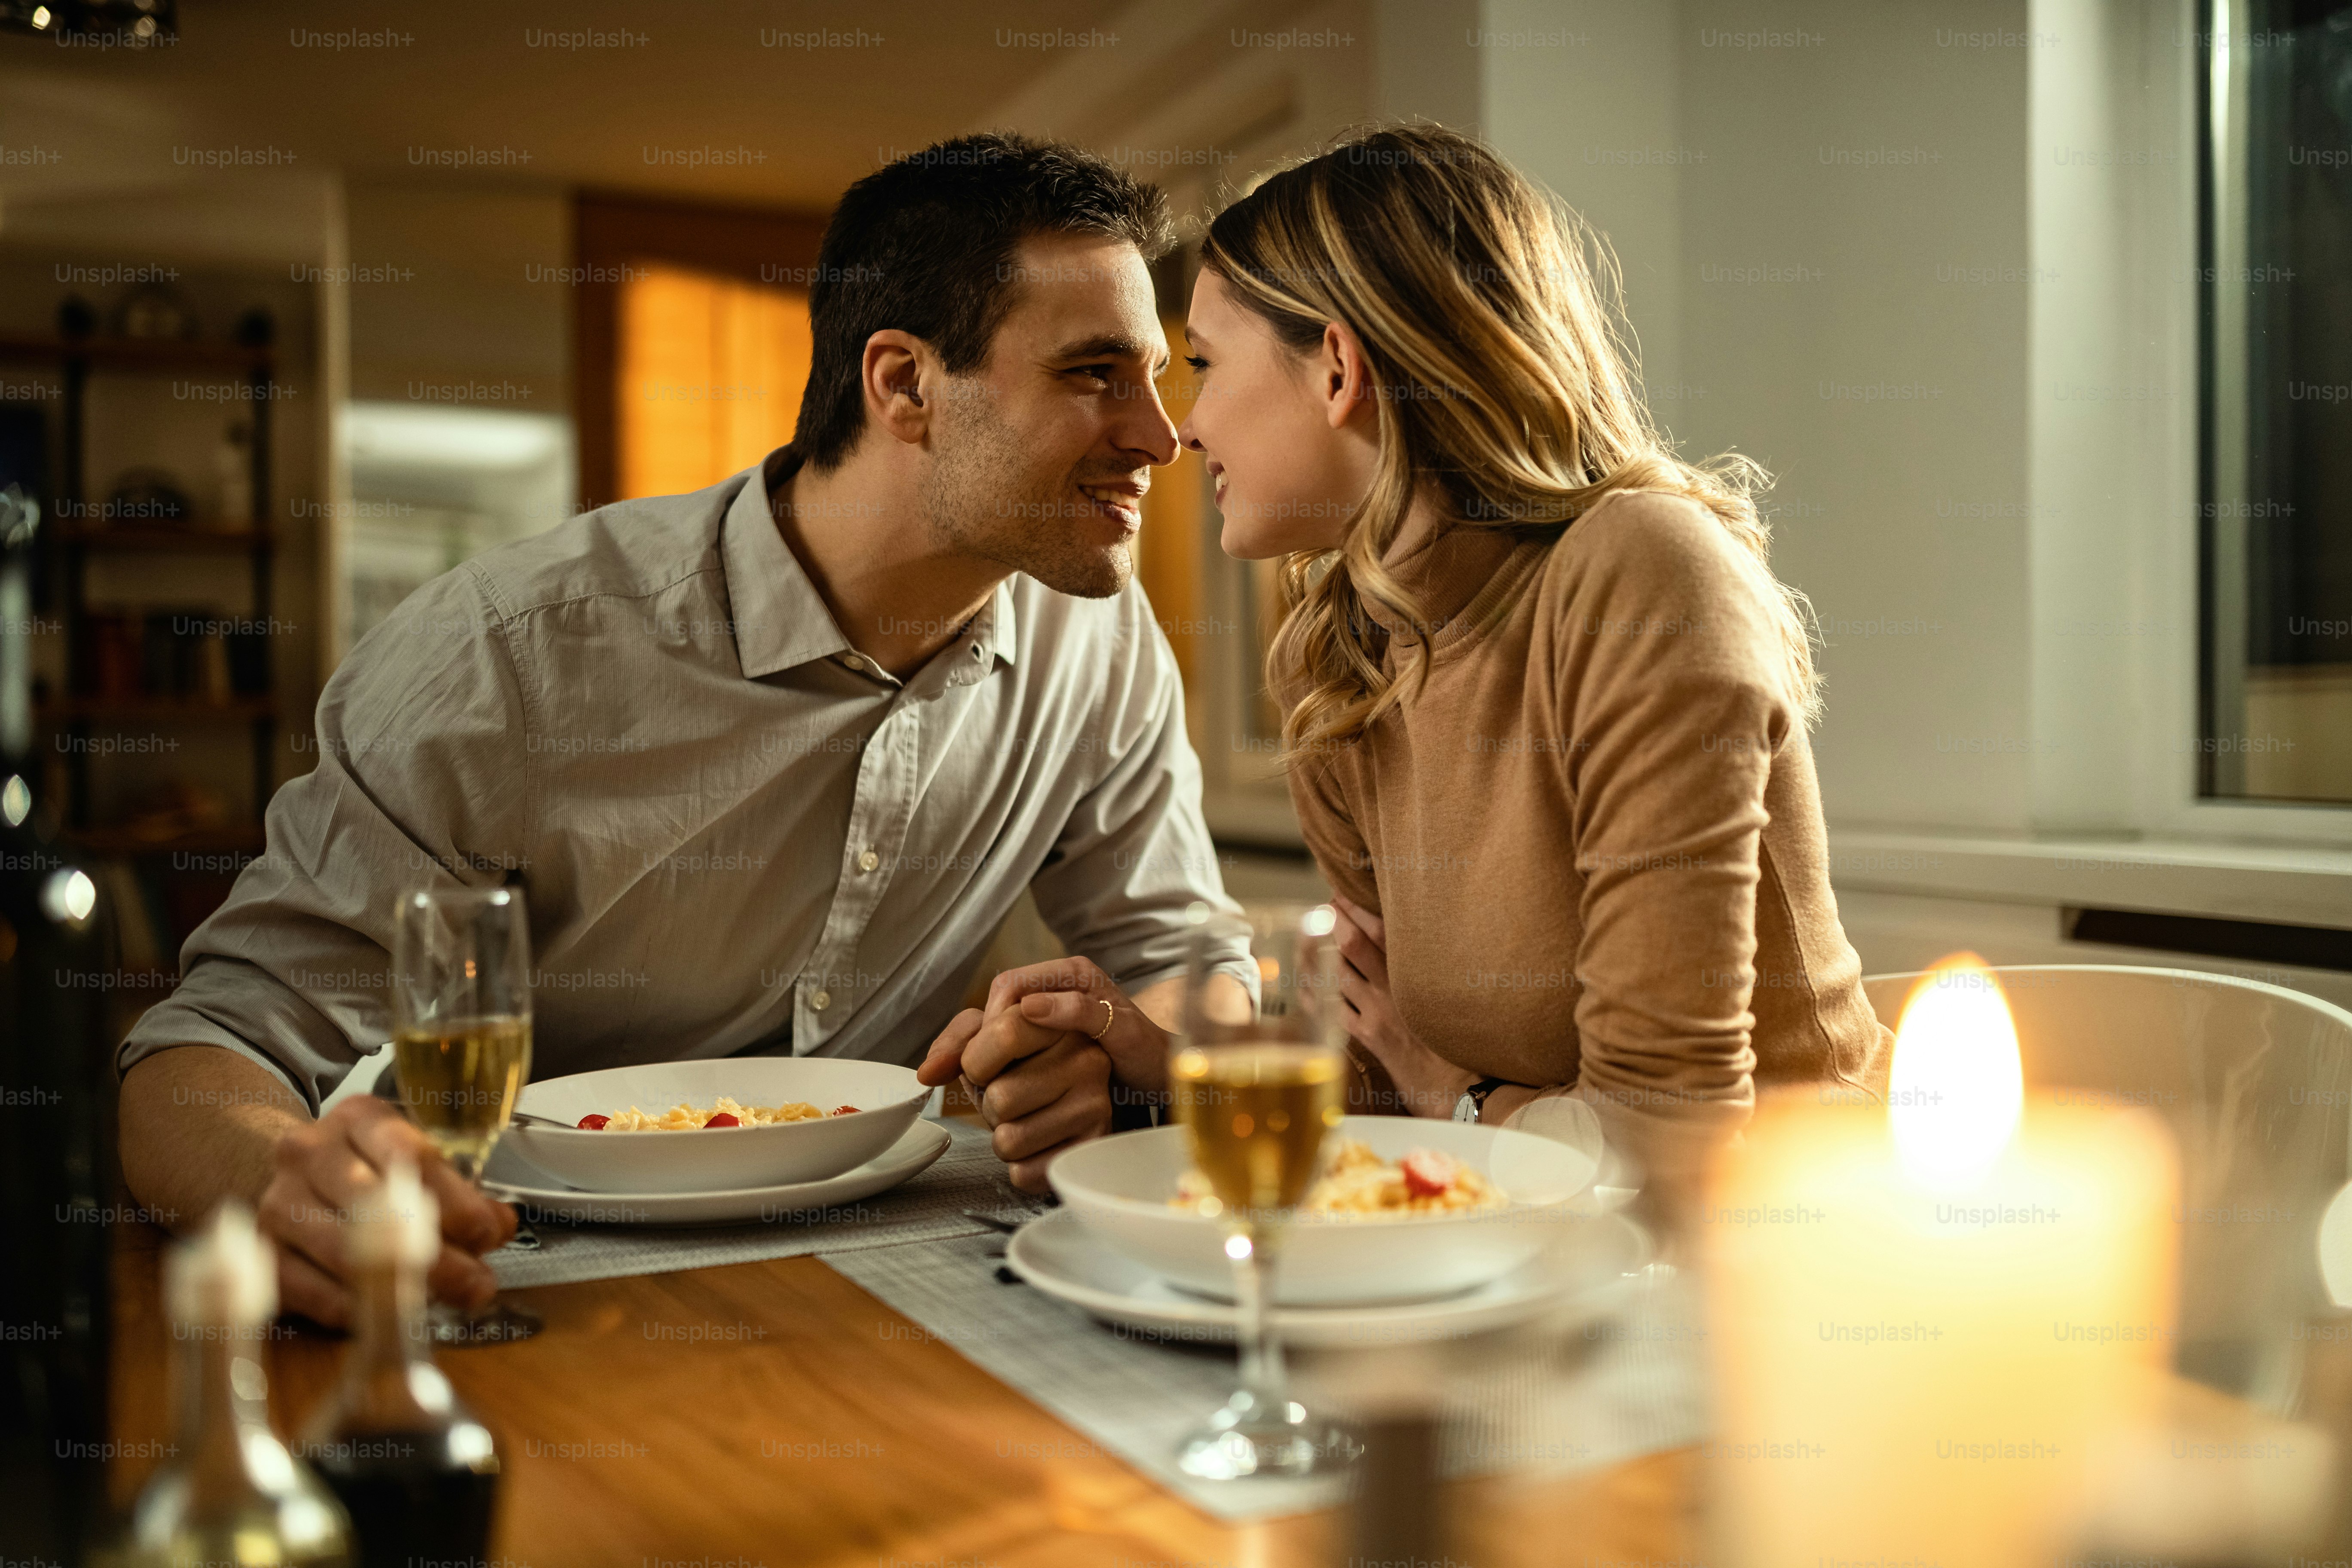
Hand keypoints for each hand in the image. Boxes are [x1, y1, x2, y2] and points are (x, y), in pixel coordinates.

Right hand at [258, 1097, 516, 1327]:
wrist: (291, 1182)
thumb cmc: (368, 1172)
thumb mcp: (416, 1165)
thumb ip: (463, 1193)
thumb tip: (501, 1223)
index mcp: (359, 1118)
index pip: (410, 1155)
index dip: (455, 1201)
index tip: (489, 1233)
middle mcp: (310, 1152)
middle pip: (376, 1205)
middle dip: (435, 1252)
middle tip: (476, 1284)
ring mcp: (278, 1201)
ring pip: (342, 1249)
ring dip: (397, 1286)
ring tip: (442, 1304)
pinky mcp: (263, 1250)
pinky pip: (305, 1288)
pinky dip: (349, 1307)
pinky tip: (383, 1315)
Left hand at [917, 957, 1160, 1191]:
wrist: (1117, 1092)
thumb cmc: (1045, 1062)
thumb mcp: (1004, 1034)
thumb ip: (963, 1037)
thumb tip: (930, 1071)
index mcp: (1062, 1020)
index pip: (1002, 1032)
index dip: (977, 1059)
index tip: (985, 1065)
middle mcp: (1086, 1059)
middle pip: (998, 1094)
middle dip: (989, 1101)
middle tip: (1014, 1094)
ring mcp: (1095, 1104)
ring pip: (1007, 1137)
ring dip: (1004, 1135)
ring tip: (1028, 1118)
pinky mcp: (1094, 1147)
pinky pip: (1024, 1172)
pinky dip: (1021, 1168)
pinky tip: (1039, 1146)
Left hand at [1331, 893, 1474, 1117]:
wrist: (1462, 1086)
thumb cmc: (1458, 1041)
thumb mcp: (1446, 998)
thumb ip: (1423, 973)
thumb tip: (1402, 946)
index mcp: (1418, 974)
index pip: (1384, 930)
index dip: (1358, 908)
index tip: (1342, 894)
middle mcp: (1397, 989)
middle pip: (1356, 944)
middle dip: (1335, 921)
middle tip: (1326, 907)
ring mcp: (1380, 1012)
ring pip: (1339, 973)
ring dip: (1320, 952)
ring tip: (1309, 937)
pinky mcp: (1369, 1037)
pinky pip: (1332, 1008)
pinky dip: (1315, 992)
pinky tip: (1305, 982)